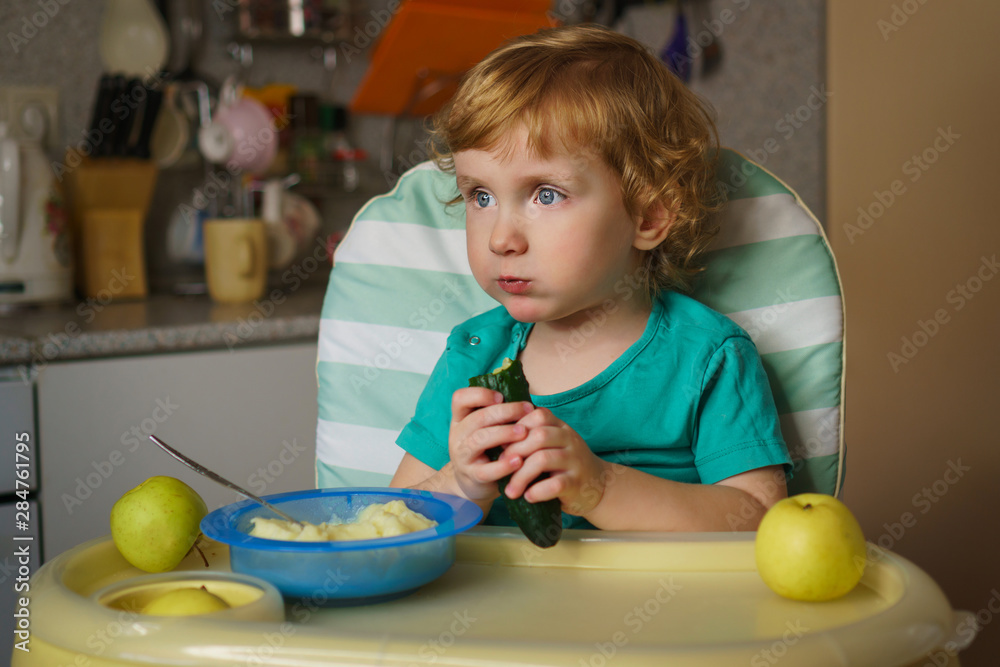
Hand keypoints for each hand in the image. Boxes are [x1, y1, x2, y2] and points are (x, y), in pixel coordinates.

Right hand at [448, 387, 531, 502]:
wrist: (473, 483)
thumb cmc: (486, 449)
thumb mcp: (485, 429)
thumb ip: (498, 415)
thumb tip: (527, 398)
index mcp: (460, 420)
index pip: (460, 398)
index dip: (480, 394)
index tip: (501, 396)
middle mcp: (457, 436)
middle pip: (477, 418)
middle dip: (504, 411)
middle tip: (528, 410)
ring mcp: (462, 457)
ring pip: (479, 440)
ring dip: (504, 433)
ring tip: (524, 432)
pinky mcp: (472, 477)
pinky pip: (486, 470)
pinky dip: (503, 465)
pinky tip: (519, 460)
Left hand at [501, 407, 608, 516]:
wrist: (598, 486)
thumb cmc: (566, 464)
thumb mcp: (554, 444)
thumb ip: (534, 437)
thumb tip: (498, 438)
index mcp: (561, 427)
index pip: (538, 415)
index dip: (517, 427)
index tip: (503, 443)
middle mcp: (570, 440)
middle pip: (539, 436)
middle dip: (515, 451)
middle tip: (500, 466)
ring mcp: (575, 461)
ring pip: (543, 459)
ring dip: (521, 476)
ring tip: (511, 490)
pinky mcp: (577, 484)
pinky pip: (555, 484)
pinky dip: (537, 492)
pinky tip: (528, 497)